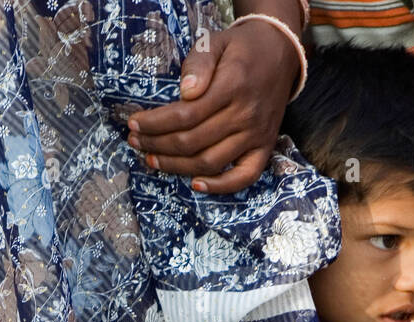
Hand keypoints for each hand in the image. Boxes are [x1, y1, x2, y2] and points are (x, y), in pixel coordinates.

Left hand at [125, 12, 300, 193]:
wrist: (280, 52)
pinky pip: (244, 177)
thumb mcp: (215, 42)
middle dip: (157, 144)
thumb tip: (185, 93)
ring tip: (152, 159)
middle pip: (192, 142)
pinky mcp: (264, 147)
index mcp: (233, 86)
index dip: (155, 124)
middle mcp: (246, 114)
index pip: (185, 115)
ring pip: (209, 162)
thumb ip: (199, 63)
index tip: (134, 123)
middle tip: (136, 141)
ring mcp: (256, 135)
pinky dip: (220, 186)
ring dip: (176, 166)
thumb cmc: (240, 49)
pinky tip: (195, 184)